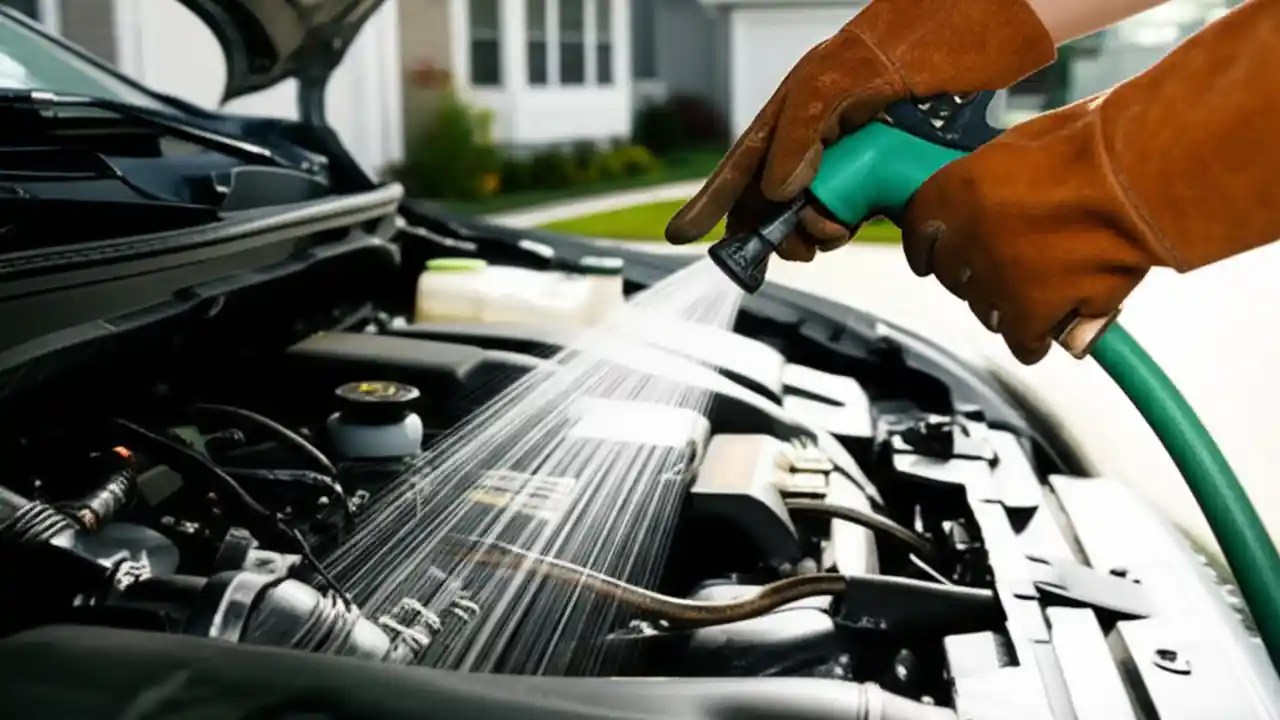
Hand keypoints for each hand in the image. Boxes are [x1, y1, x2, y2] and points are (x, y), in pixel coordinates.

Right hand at [665, 0, 1056, 260]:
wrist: (974, 29)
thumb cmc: (899, 42)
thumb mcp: (835, 82)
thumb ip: (800, 136)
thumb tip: (779, 193)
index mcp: (794, 115)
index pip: (742, 166)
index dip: (712, 202)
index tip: (681, 236)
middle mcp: (818, 141)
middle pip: (775, 203)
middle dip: (774, 234)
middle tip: (795, 250)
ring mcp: (853, 159)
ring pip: (817, 214)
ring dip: (819, 234)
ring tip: (833, 233)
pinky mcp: (890, 174)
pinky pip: (862, 213)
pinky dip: (855, 226)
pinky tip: (860, 224)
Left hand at [900, 101, 1166, 363]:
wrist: (1140, 175)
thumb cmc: (1096, 146)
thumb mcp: (1021, 147)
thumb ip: (993, 180)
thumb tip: (992, 194)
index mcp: (954, 192)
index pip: (918, 231)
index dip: (931, 245)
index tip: (937, 251)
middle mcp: (965, 241)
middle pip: (953, 276)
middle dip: (976, 272)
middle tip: (1011, 261)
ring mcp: (997, 281)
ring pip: (986, 310)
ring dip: (1007, 303)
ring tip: (1041, 287)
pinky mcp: (1034, 313)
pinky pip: (1023, 340)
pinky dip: (1036, 338)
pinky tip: (1052, 326)